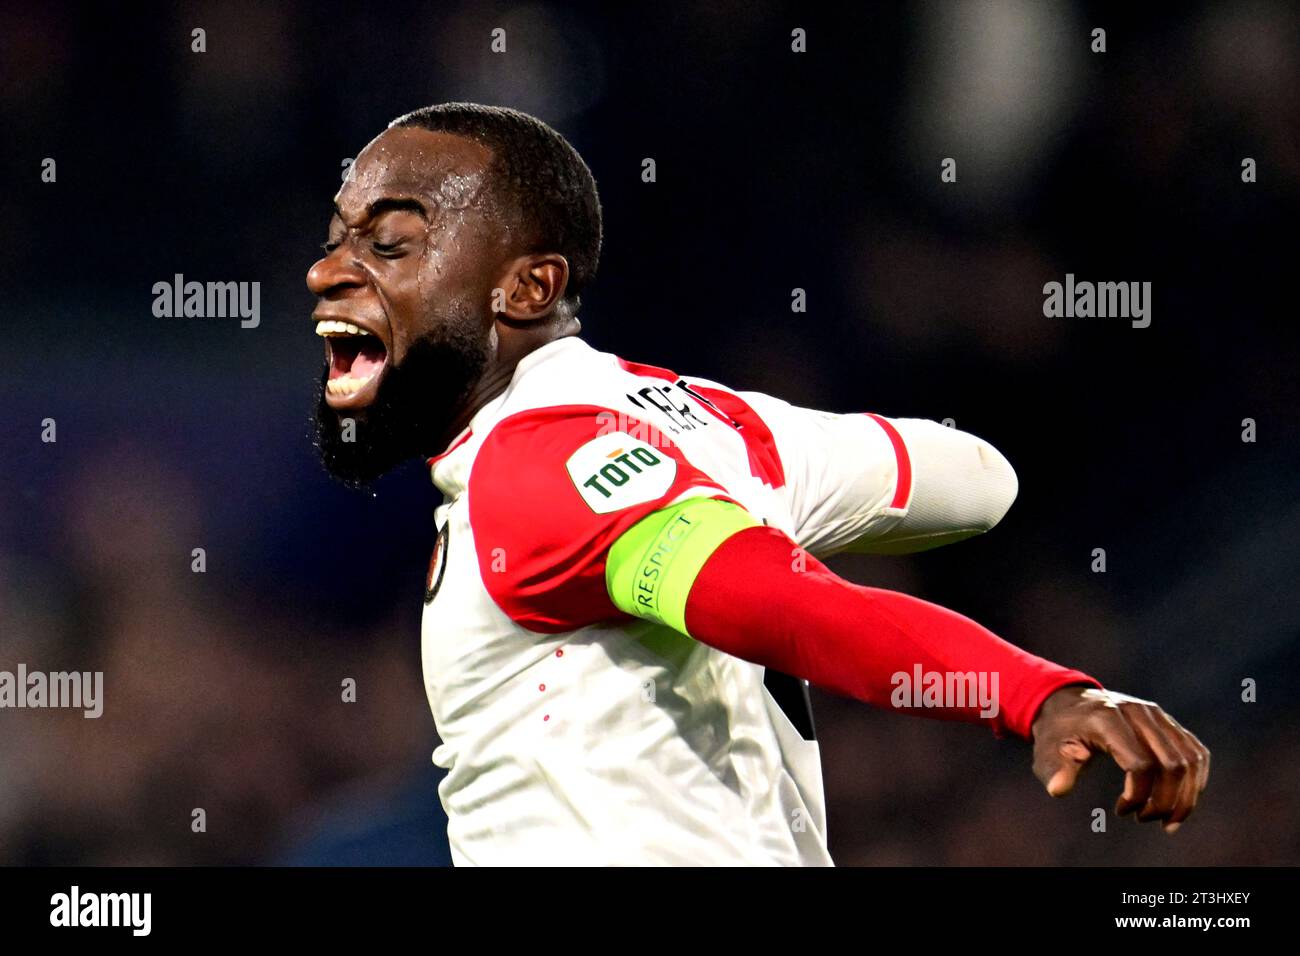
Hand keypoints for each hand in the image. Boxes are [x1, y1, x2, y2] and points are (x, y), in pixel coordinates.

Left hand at [1030, 686, 1209, 832]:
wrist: (1066, 703)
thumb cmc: (1058, 732)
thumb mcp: (1048, 750)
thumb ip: (1056, 770)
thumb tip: (1059, 789)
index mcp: (1107, 719)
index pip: (1140, 764)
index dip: (1138, 795)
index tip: (1121, 811)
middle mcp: (1137, 712)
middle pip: (1173, 764)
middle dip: (1166, 802)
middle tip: (1145, 820)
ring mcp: (1156, 714)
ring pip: (1191, 759)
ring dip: (1186, 797)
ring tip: (1167, 820)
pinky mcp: (1167, 720)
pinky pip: (1195, 752)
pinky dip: (1195, 780)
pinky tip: (1180, 800)